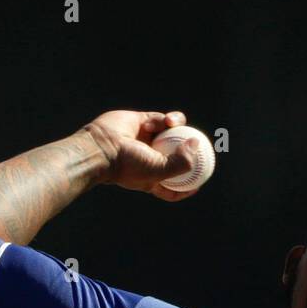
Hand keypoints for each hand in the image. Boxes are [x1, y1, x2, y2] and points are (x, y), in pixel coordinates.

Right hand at [81, 109, 201, 201]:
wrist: (102, 147)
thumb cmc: (128, 165)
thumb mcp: (158, 171)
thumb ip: (181, 163)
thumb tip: (196, 144)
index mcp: (151, 178)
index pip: (172, 187)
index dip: (186, 187)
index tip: (198, 184)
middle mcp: (150, 159)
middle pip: (175, 157)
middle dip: (190, 153)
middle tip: (204, 148)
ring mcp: (146, 140)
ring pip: (172, 134)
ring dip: (180, 130)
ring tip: (179, 129)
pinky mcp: (142, 122)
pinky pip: (162, 119)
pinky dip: (168, 119)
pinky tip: (169, 121)